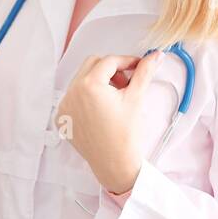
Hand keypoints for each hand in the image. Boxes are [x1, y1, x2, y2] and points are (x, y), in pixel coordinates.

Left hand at [55, 50, 163, 194]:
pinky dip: (86, 96)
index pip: (109, 61)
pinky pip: (73, 96)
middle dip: (111, 70)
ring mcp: (65, 105)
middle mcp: (72, 92)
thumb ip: (144, 72)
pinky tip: (101, 110)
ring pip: (81, 79)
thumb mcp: (136, 98)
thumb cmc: (125, 134)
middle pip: (92, 65)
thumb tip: (155, 55)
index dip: (126, 61)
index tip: (137, 67)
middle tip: (126, 84)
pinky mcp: (62, 116)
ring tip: (114, 98)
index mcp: (89, 85)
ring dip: (98, 82)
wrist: (115, 163)